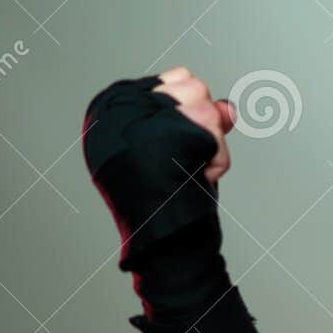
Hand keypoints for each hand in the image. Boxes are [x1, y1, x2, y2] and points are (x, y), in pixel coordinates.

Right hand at [81, 66, 270, 332]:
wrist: (171, 253)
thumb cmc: (174, 204)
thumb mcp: (179, 149)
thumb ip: (195, 116)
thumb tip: (228, 105)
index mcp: (104, 115)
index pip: (174, 79)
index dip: (191, 115)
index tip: (178, 152)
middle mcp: (110, 117)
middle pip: (191, 85)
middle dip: (205, 127)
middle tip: (186, 166)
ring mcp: (133, 127)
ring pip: (204, 106)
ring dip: (212, 145)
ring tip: (190, 175)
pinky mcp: (159, 141)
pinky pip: (212, 127)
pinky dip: (218, 158)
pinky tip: (199, 180)